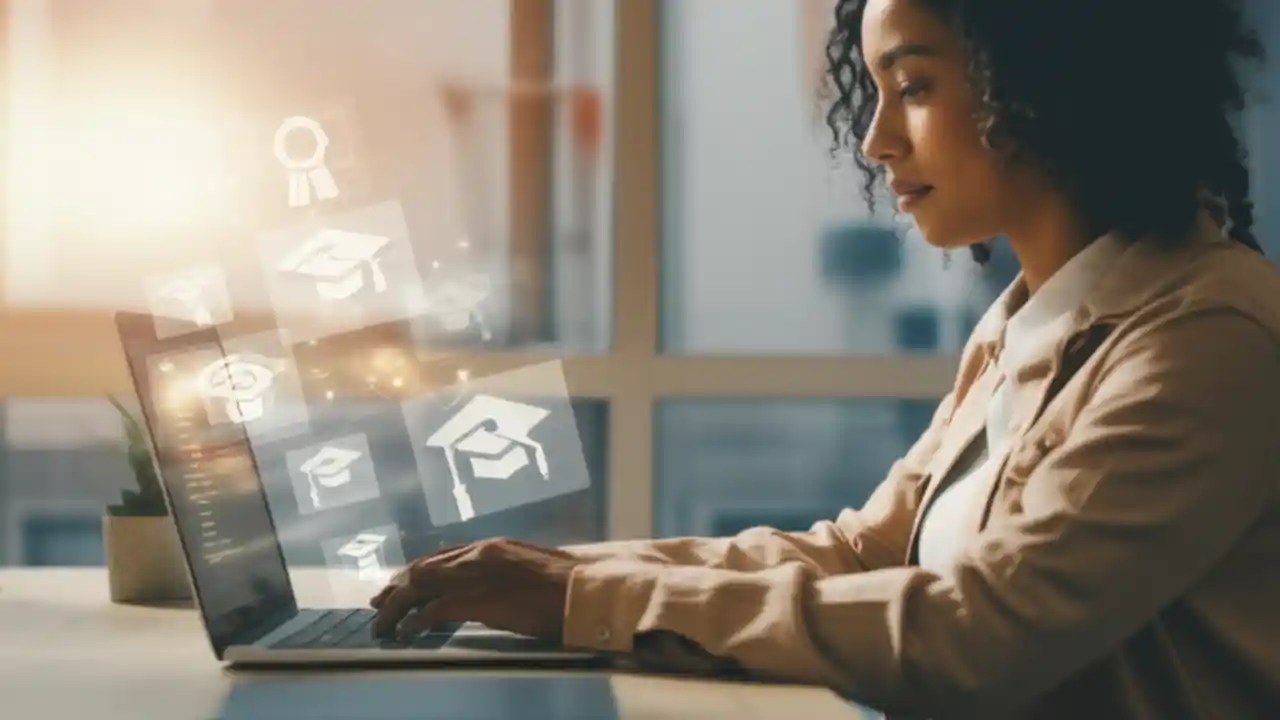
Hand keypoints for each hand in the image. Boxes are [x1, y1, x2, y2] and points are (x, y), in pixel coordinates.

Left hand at [370, 538, 581, 640]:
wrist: (583, 591)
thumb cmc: (565, 585)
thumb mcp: (527, 569)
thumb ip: (501, 572)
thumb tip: (484, 587)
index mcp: (490, 547)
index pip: (440, 556)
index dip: (415, 571)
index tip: (399, 585)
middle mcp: (477, 555)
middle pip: (423, 569)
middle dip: (397, 587)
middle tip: (378, 603)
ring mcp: (476, 576)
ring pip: (421, 587)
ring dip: (397, 606)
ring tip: (383, 624)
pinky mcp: (478, 600)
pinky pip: (434, 610)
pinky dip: (415, 621)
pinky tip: (405, 632)